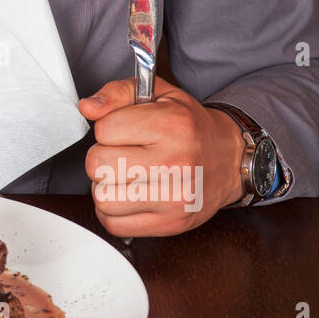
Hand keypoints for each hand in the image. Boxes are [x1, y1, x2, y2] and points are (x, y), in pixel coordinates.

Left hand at [78, 75, 245, 237]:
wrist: (230, 160)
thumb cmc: (190, 126)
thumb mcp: (158, 93)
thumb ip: (117, 93)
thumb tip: (88, 108)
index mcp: (172, 125)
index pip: (104, 130)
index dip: (106, 129)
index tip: (122, 131)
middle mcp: (176, 163)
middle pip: (98, 166)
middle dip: (102, 158)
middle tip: (120, 154)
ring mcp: (175, 198)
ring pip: (103, 198)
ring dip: (105, 187)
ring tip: (124, 176)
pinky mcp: (171, 224)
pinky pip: (114, 224)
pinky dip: (113, 211)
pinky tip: (127, 196)